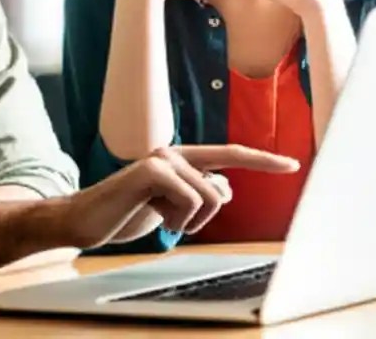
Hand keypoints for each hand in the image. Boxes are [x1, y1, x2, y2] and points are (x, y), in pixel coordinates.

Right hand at [59, 145, 300, 246]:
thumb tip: (226, 189)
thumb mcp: (170, 207)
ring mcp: (162, 158)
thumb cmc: (124, 214)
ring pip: (209, 198)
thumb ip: (196, 194)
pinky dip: (176, 219)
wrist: (84, 220)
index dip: (261, 161)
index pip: (229, 155)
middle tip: (168, 223)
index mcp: (180, 159)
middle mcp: (174, 153)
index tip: (292, 164)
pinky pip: (190, 200)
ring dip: (187, 222)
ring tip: (156, 218)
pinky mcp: (152, 170)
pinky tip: (150, 215)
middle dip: (202, 219)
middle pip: (221, 189)